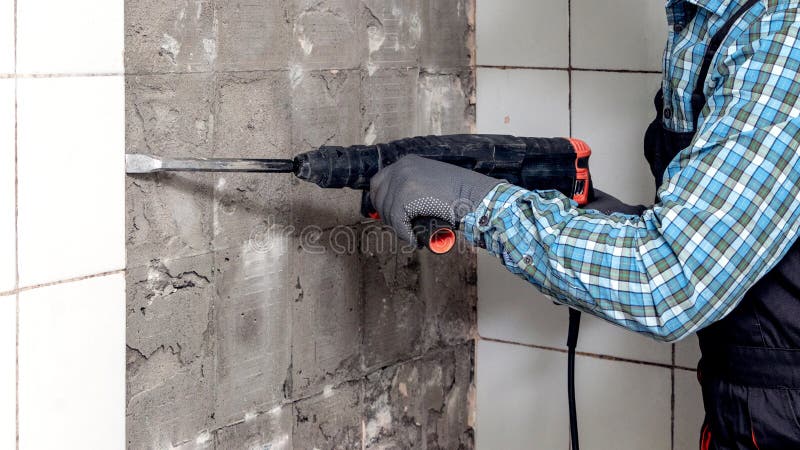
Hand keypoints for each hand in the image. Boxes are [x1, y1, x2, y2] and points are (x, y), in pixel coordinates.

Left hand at [369, 155, 501, 242]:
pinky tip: (415, 238)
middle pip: (378, 195)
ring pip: (387, 211)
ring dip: (399, 226)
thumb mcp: (431, 182)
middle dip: (387, 214)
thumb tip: (395, 205)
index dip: (381, 200)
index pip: (379, 181)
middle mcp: (402, 167)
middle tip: (401, 226)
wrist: (475, 197)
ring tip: (413, 232)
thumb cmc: (460, 194)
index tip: (389, 214)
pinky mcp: (405, 197)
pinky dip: (405, 233)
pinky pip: (397, 222)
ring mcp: (402, 180)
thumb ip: (413, 187)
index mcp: (407, 162)